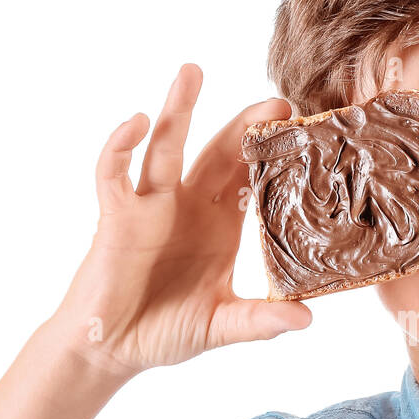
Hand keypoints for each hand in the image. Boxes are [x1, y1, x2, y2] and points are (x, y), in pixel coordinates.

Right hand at [46, 64, 309, 378]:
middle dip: (245, 125)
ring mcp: (151, 205)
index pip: (252, 178)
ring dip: (177, 108)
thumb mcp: (220, 325)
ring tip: (192, 70)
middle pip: (219, 151)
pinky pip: (115, 172)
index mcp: (221, 224)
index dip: (274, 156)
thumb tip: (306, 317)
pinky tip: (137, 123)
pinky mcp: (116, 214)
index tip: (305, 135)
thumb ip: (259, 321)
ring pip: (166, 145)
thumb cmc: (165, 331)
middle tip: (278, 102)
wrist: (112, 348)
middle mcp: (189, 205)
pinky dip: (121, 145)